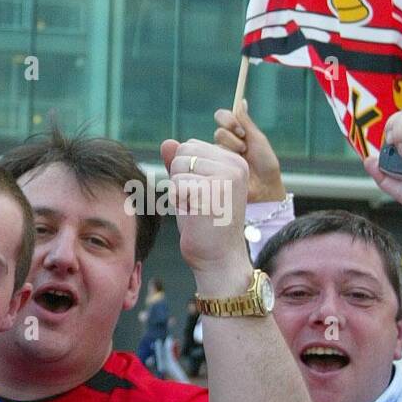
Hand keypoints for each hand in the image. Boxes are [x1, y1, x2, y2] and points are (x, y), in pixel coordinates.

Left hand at [160, 139, 250, 292]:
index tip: (202, 194)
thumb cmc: (205, 224)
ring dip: (179, 190)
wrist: (218, 259)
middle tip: (197, 202)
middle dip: (180, 178)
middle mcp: (236, 165)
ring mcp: (226, 176)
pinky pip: (176, 184)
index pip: (190, 146)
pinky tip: (194, 215)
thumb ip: (182, 163)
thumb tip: (166, 142)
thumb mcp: (192, 187)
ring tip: (197, 208)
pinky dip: (178, 201)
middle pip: (183, 152)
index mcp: (235, 161)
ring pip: (178, 166)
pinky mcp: (212, 190)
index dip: (185, 172)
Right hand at [214, 99, 284, 204]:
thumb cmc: (265, 164)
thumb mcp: (258, 139)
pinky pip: (210, 158)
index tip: (241, 130)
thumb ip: (246, 121)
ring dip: (231, 152)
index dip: (228, 119)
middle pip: (219, 131)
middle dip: (233, 139)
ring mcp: (218, 156)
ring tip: (242, 162)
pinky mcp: (212, 168)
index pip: (222, 116)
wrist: (264, 188)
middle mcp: (224, 143)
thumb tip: (241, 100)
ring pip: (215, 145)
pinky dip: (223, 162)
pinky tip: (232, 169)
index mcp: (236, 133)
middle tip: (244, 149)